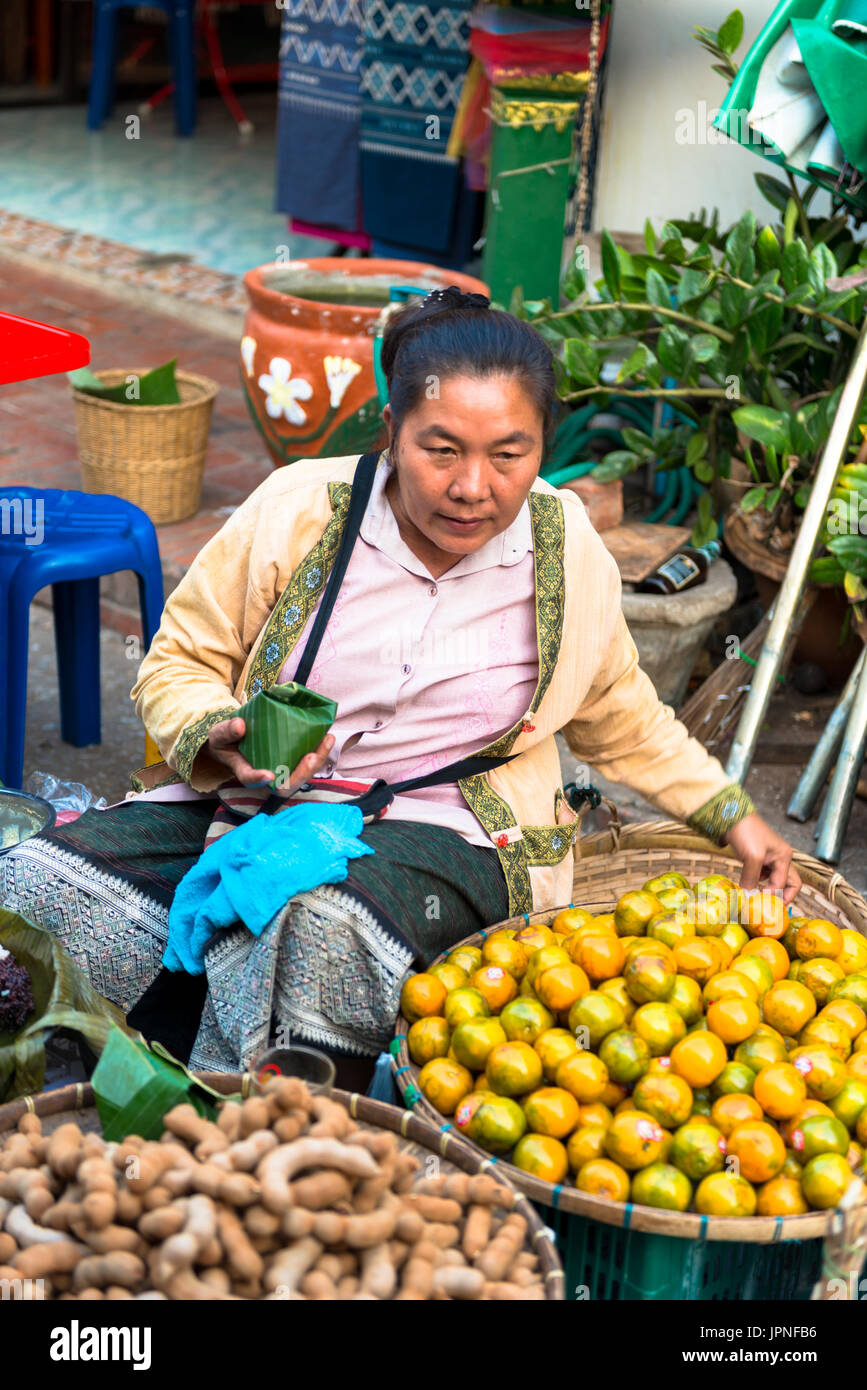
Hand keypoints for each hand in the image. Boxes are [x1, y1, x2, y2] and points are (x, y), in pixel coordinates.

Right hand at [207, 717, 334, 795]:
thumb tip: (240, 725)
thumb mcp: (219, 734)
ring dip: (316, 761)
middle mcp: (265, 775)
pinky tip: (327, 737)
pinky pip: (306, 762)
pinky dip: (318, 752)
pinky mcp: (290, 761)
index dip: (259, 778)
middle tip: (311, 756)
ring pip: (300, 774)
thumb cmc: (225, 740)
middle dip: (301, 773)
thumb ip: (227, 731)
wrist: (232, 739)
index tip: (268, 775)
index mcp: (244, 770)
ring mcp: (280, 769)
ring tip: (327, 740)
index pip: (250, 779)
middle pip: (284, 784)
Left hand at [723, 812, 801, 905]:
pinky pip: (761, 875)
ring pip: (774, 880)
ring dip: (767, 890)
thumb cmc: (746, 832)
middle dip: (782, 897)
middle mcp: (780, 858)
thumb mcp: (751, 857)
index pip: (785, 883)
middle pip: (789, 883)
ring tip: (757, 899)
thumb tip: (748, 897)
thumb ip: (752, 878)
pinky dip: (757, 883)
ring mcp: (769, 858)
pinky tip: (748, 885)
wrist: (730, 817)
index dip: (774, 895)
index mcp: (784, 856)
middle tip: (771, 909)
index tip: (762, 904)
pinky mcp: (757, 858)